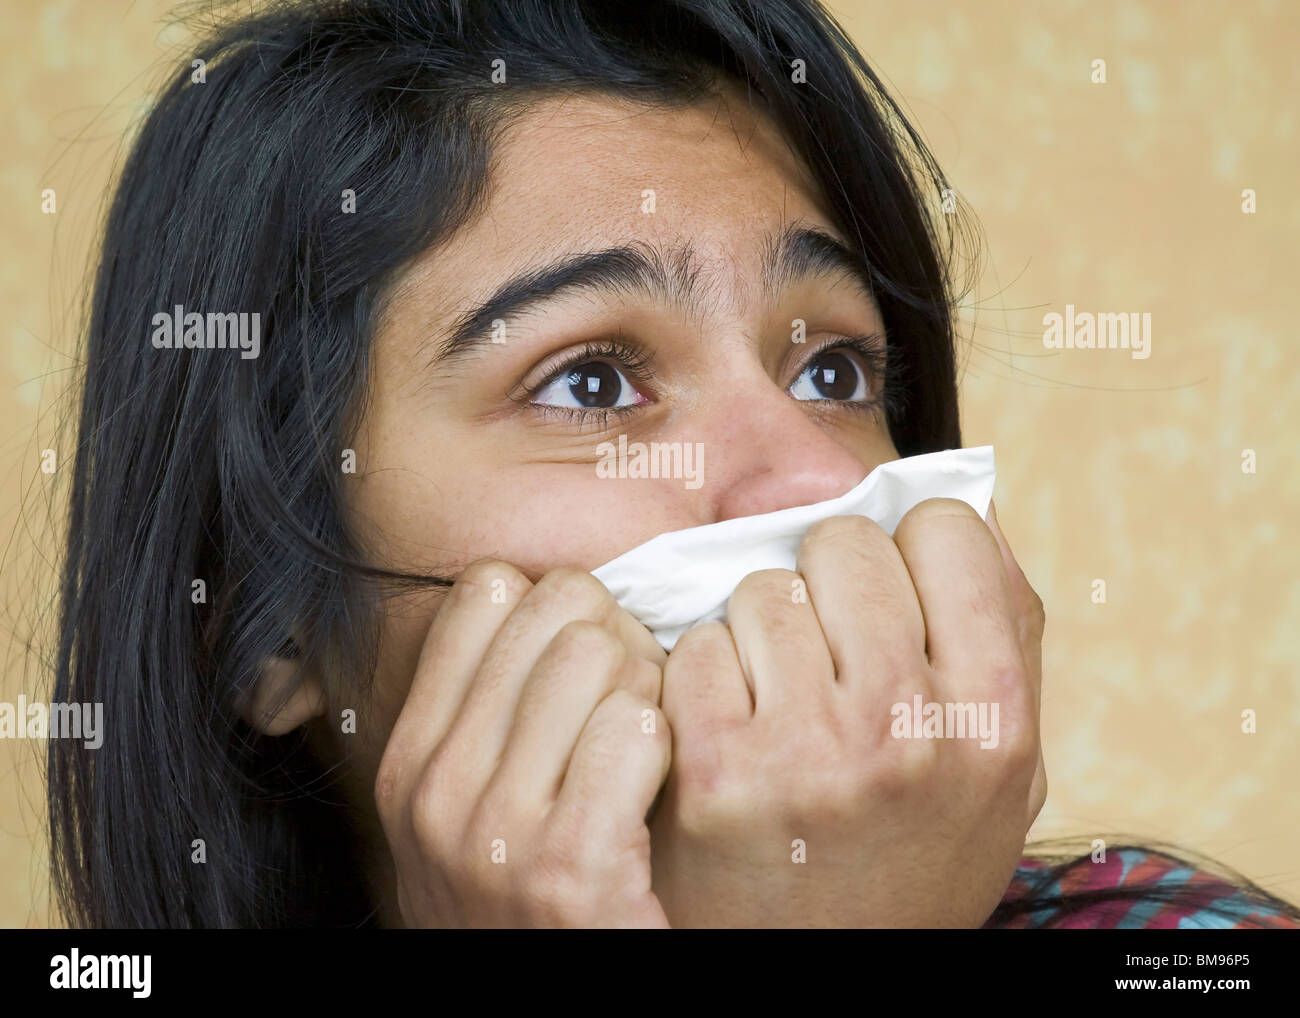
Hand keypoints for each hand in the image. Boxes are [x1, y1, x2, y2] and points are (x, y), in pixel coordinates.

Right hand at [374, 562, 671, 926]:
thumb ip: (483, 712)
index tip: (581, 664)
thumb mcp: (469, 813)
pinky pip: (635, 730)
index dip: (556, 608)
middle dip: (615, 637)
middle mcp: (437, 789)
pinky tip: (655, 790)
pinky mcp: (569, 871)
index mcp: (411, 760)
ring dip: (645, 690)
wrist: (556, 999)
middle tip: (631, 701)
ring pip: (600, 654)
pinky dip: (662, 748)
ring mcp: (496, 833)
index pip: (488, 591)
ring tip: (645, 750)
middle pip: (557, 606)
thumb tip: (534, 593)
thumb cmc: (534, 904)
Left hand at [648, 497, 1045, 926]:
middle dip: (828, 581)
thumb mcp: (1000, 764)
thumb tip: (964, 504)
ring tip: (779, 696)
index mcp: (993, 716)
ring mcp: (805, 749)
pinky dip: (705, 675)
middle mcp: (906, 729)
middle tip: (826, 647)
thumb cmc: (910, 850)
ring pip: (761, 586)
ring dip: (761, 628)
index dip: (911, 551)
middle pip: (843, 542)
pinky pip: (697, 645)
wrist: (823, 967)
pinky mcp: (713, 769)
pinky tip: (728, 728)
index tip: (895, 592)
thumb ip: (1003, 632)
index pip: (944, 527)